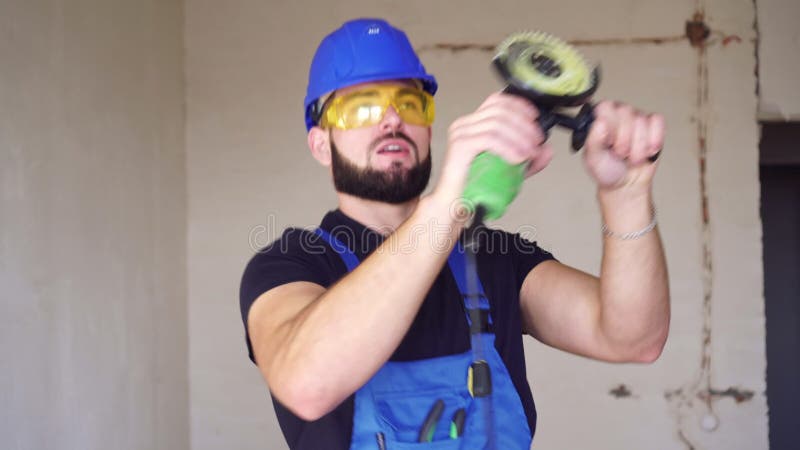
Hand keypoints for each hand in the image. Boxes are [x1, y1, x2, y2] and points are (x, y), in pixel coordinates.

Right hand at [436, 92, 553, 200]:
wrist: (456, 205)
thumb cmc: (475, 186)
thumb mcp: (509, 168)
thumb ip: (528, 159)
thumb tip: (547, 150)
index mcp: (473, 124)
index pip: (497, 101)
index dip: (519, 105)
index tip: (534, 118)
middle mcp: (465, 124)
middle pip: (499, 110)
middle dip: (524, 124)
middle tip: (536, 141)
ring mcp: (460, 134)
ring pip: (497, 123)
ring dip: (520, 136)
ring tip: (530, 152)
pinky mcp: (460, 146)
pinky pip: (489, 139)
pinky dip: (508, 147)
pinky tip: (518, 157)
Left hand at [583, 101, 664, 192]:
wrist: (626, 184)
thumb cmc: (606, 169)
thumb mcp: (592, 158)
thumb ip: (593, 140)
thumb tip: (600, 121)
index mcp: (600, 117)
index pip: (606, 107)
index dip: (609, 127)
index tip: (608, 143)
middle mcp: (618, 113)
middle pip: (626, 113)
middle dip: (624, 140)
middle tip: (619, 153)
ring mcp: (636, 117)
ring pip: (642, 122)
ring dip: (637, 146)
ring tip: (630, 155)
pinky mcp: (653, 124)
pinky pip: (657, 123)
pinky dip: (653, 141)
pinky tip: (646, 150)